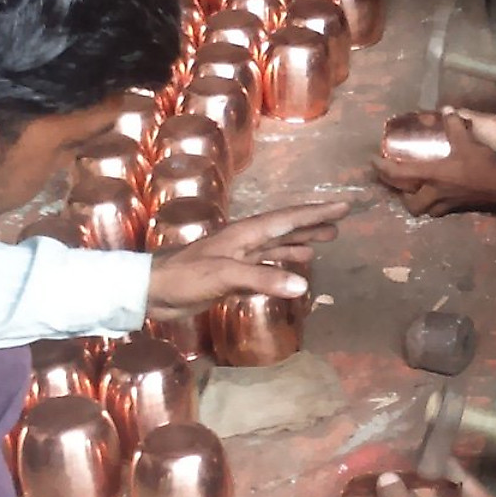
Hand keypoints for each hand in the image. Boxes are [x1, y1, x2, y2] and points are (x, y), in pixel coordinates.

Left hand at [146, 200, 348, 319]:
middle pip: (286, 229)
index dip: (317, 213)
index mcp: (245, 233)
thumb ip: (264, 278)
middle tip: (340, 222)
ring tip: (326, 240)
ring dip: (301, 243)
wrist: (151, 291)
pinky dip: (284, 266)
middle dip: (313, 224)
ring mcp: (239, 258)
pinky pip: (267, 267)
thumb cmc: (184, 276)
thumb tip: (303, 284)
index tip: (344, 205)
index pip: (288, 219)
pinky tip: (295, 270)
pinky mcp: (232, 276)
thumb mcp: (224, 275)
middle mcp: (245, 241)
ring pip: (278, 246)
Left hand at [372, 112, 495, 216]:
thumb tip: (447, 109)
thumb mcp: (467, 140)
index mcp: (433, 175)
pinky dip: (433, 204)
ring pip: (423, 210)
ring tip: (416, 190)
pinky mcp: (458, 209)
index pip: (400, 174)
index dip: (383, 168)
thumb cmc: (483, 163)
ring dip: (416, 202)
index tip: (374, 161)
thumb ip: (454, 124)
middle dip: (400, 194)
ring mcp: (447, 204)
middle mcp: (435, 193)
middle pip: (409, 202)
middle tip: (398, 182)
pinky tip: (437, 194)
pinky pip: (439, 211)